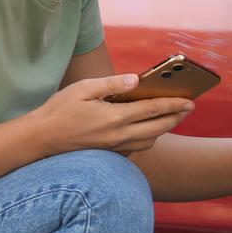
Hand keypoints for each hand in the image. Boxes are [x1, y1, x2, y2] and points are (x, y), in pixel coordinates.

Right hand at [25, 72, 195, 157]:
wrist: (41, 139)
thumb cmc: (59, 110)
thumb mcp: (83, 89)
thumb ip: (111, 84)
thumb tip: (136, 80)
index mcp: (114, 117)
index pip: (152, 110)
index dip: (173, 104)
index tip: (190, 101)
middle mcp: (118, 135)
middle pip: (157, 129)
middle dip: (175, 118)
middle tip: (188, 108)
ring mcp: (114, 147)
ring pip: (149, 141)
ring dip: (163, 130)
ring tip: (171, 117)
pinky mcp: (109, 153)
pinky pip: (136, 148)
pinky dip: (147, 139)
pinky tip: (147, 129)